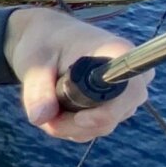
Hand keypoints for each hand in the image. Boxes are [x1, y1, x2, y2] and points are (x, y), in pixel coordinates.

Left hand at [3, 8, 148, 141]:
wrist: (48, 38)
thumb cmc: (44, 42)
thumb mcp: (35, 61)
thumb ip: (37, 89)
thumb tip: (40, 119)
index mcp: (117, 53)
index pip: (130, 92)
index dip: (108, 112)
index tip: (79, 119)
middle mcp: (129, 75)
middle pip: (114, 116)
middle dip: (75, 124)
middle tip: (44, 116)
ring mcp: (124, 94)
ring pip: (102, 126)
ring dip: (69, 127)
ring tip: (44, 107)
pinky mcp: (114, 106)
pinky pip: (95, 128)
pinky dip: (72, 128)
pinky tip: (54, 111)